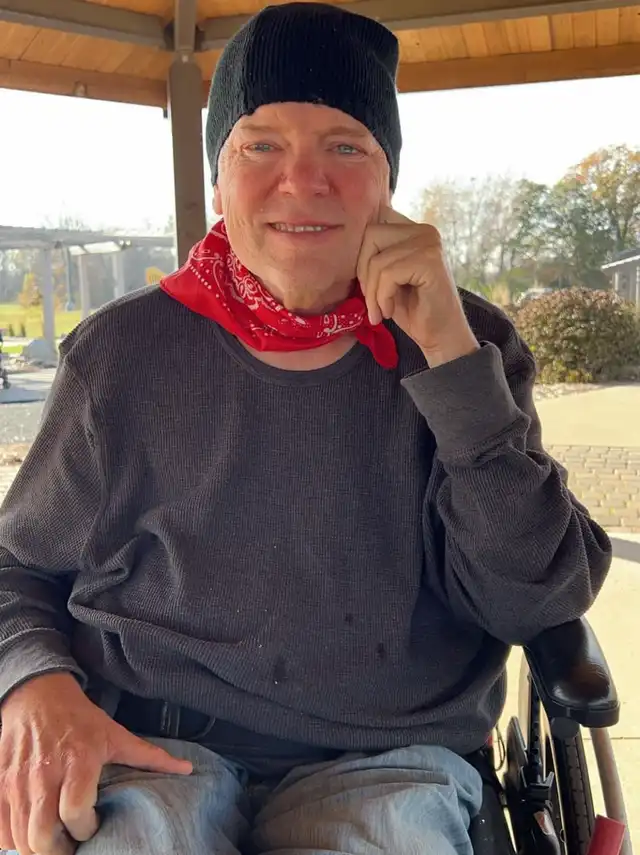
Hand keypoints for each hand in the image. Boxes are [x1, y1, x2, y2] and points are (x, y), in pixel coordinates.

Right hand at [0, 673, 191, 854]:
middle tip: (72, 847)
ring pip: (19, 839)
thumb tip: (186, 769)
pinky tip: (30, 834)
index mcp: (77, 761)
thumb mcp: (116, 734)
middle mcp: (44, 774)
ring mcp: (16, 782)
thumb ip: (149, 756)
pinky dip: (12, 841)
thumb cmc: (79, 718)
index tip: (93, 825)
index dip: (86, 829)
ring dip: (37, 849)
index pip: (75, 813)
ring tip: (54, 842)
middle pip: (42, 837)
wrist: (36, 695)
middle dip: (59, 852)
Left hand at [357, 206, 478, 365]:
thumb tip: (345, 244)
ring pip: (377, 260)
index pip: (372, 225)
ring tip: (381, 311)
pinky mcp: (430, 261)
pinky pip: (388, 274)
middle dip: (364, 273)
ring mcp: (429, 243)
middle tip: (371, 300)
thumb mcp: (386, 278)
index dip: (362, 254)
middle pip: (370, 235)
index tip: (367, 283)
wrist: (439, 336)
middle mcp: (423, 230)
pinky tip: (390, 311)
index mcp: (412, 230)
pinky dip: (383, 297)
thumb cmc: (412, 309)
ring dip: (373, 293)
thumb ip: (374, 256)